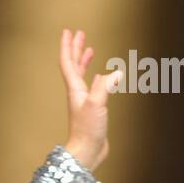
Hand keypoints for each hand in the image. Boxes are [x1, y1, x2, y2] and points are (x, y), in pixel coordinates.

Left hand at [59, 28, 113, 171]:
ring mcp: (83, 100)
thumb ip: (104, 87)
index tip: (68, 31)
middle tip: (79, 34)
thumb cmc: (88, 130)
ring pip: (81, 75)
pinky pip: (91, 86)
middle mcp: (77, 92)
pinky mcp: (90, 108)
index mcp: (75, 89)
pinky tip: (101, 76)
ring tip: (88, 49)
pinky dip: (95, 76)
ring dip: (83, 61)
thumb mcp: (96, 105)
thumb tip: (116, 72)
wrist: (87, 150)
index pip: (68, 62)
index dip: (68, 46)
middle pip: (73, 66)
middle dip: (75, 49)